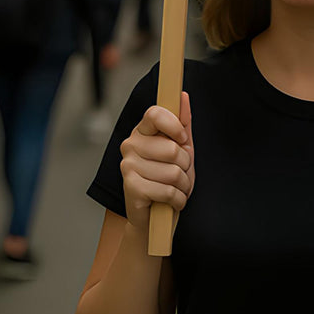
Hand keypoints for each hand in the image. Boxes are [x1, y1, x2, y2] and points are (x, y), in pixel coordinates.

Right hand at [120, 91, 194, 234]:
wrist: (155, 217)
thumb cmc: (168, 179)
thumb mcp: (181, 149)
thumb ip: (182, 123)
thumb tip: (183, 96)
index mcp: (142, 131)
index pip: (155, 113)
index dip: (174, 125)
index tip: (183, 139)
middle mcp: (130, 145)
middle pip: (172, 148)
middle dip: (185, 166)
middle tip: (180, 174)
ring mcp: (128, 166)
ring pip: (173, 172)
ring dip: (182, 186)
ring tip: (175, 189)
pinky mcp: (131, 187)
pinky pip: (167, 191)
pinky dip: (177, 199)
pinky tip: (171, 201)